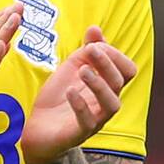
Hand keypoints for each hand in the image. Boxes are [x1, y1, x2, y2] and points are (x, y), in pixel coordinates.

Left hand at [21, 25, 136, 163]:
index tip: (93, 44)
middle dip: (106, 63)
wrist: (36, 128)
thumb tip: (95, 28)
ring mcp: (95, 120)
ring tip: (82, 71)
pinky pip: (88, 122)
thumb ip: (86, 50)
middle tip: (88, 50)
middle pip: (120, 82)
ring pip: (112, 104)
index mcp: (107, 86)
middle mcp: (105, 103)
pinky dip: (81, 104)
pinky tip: (70, 91)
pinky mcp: (79, 134)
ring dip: (99, 84)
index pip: (127, 70)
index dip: (115, 55)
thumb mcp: (71, 68)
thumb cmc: (58, 98)